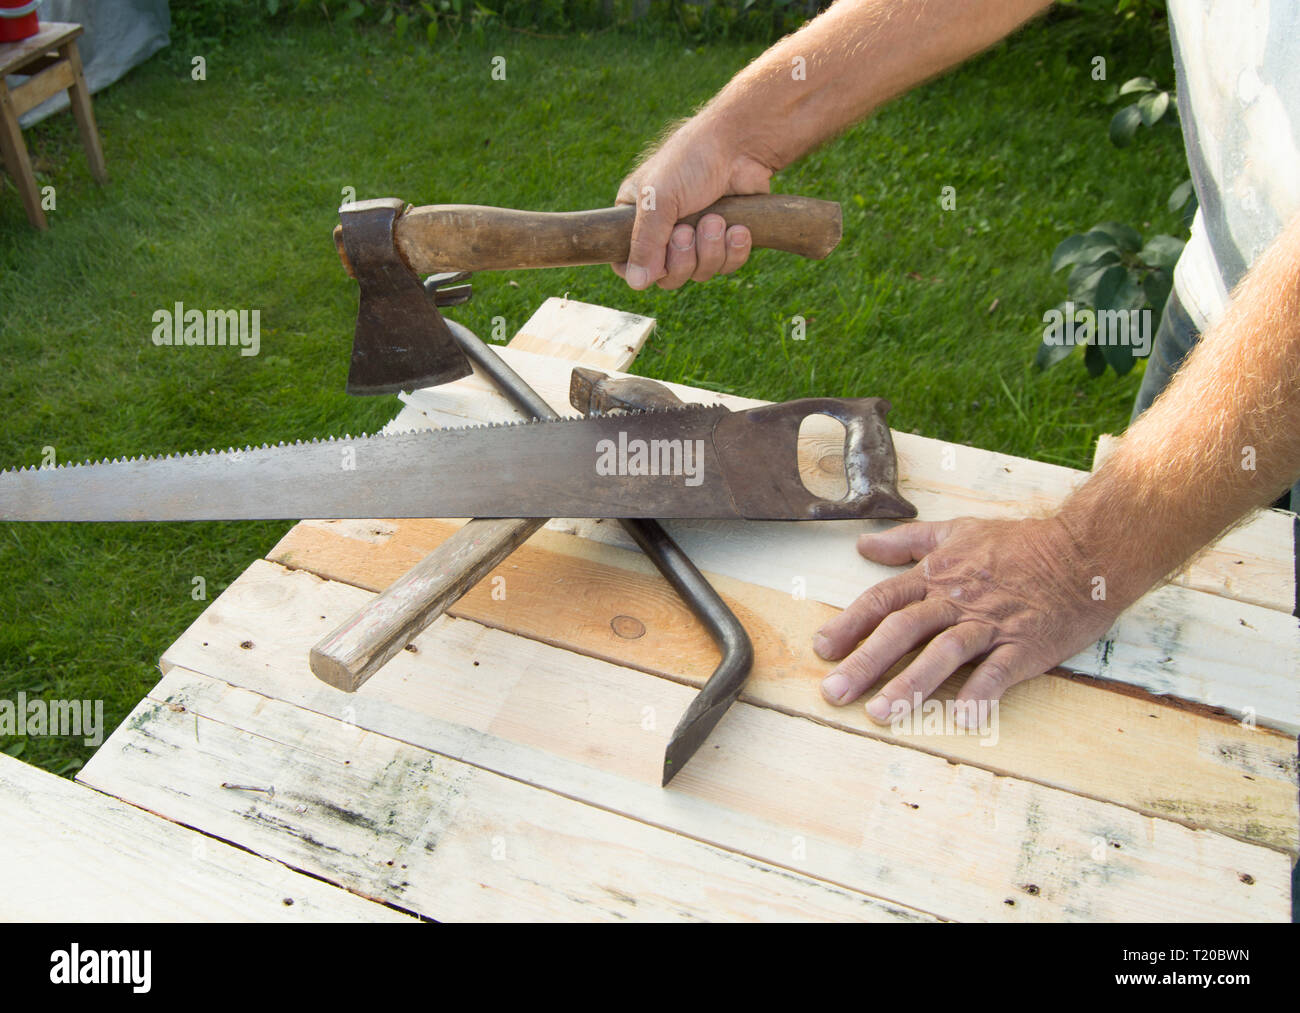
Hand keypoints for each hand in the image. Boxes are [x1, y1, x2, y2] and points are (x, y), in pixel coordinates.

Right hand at [613, 120, 773, 289]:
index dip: (644, 269)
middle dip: (683, 258)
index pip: (628, 264)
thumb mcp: (658, 198)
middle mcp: (664, 232)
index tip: (658, 258)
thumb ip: (645, 242)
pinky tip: (738, 228)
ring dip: (711, 250)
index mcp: (637, 218)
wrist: (741, 145)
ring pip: (700, 273)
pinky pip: (727, 267)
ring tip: (716, 219)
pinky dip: (734, 251)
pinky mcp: (726, 240)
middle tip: (688, 230)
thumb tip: (637, 284)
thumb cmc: (691, 161)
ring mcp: (697, 238)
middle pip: (668, 277)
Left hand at [813, 516, 1127, 722]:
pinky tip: (962, 717)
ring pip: (943, 653)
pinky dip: (981, 693)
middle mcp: (956, 600)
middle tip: (834, 693)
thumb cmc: (1020, 544)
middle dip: (865, 662)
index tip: (822, 648)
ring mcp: (990, 623)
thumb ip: (908, 541)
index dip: (850, 624)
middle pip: (902, 630)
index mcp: (937, 576)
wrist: (1083, 551)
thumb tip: (864, 545)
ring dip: (910, 684)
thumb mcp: (957, 531)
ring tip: (881, 713)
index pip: (883, 599)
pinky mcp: (1025, 644)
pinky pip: (999, 671)